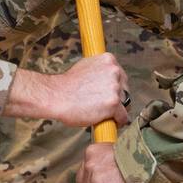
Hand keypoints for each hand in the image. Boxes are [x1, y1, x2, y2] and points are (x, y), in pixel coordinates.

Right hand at [5, 53, 128, 127]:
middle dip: (117, 98)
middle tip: (103, 105)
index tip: (108, 94)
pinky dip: (117, 121)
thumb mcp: (85, 66)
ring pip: (125, 103)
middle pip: (125, 89)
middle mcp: (114, 71)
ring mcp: (115, 87)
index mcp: (109, 60)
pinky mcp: (113, 104)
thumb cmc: (67, 84)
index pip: (121, 76)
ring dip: (116, 110)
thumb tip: (105, 77)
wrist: (56, 95)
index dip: (115, 87)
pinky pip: (123, 117)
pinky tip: (109, 122)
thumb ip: (100, 70)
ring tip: (101, 112)